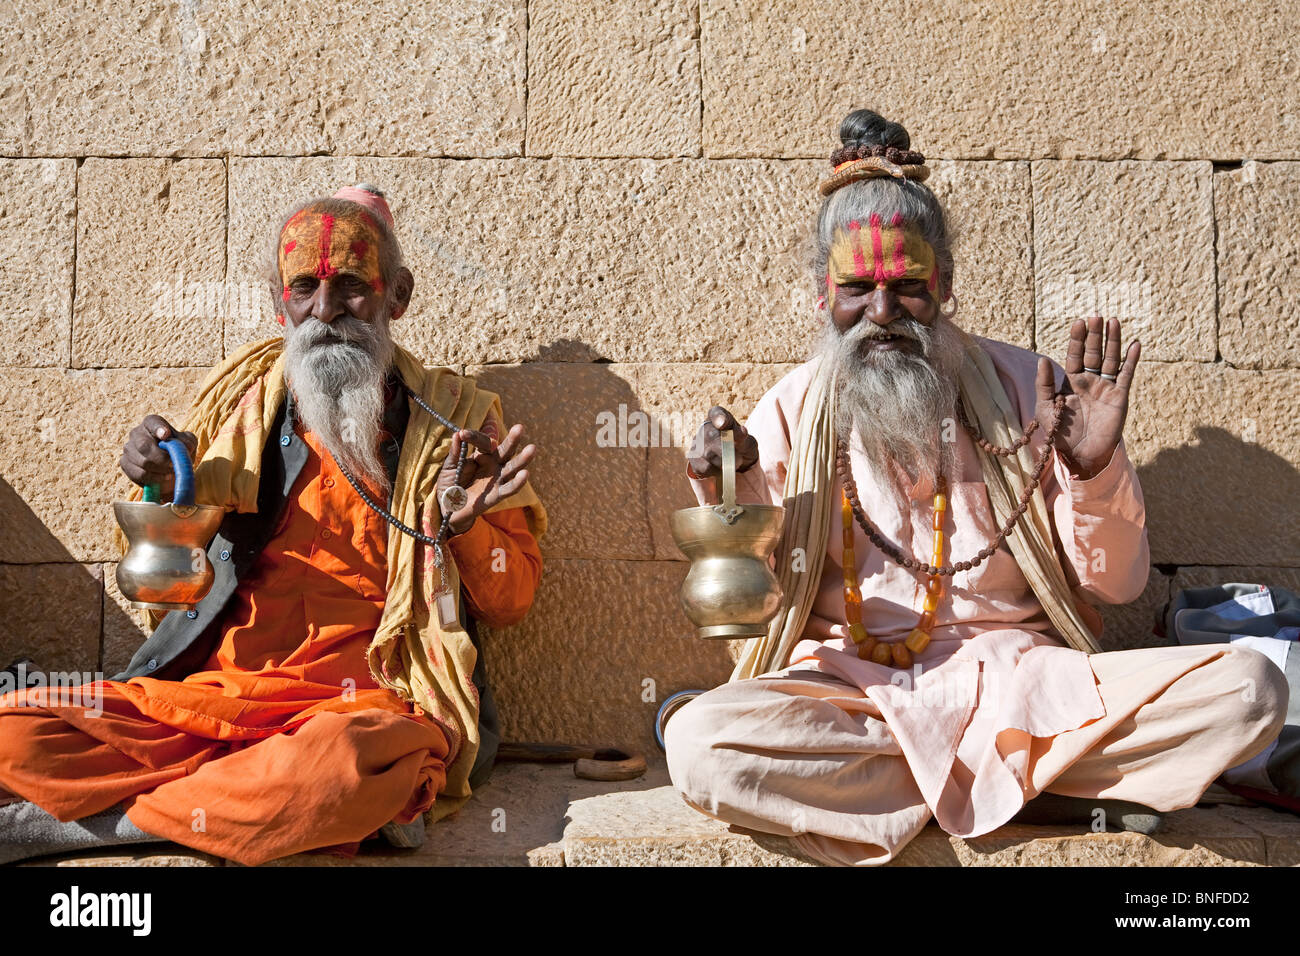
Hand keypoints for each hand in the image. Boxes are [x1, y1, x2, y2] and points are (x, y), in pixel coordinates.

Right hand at [119, 415, 198, 496]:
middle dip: (162, 458)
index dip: (158, 428)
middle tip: (174, 465)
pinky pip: (139, 474)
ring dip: (161, 470)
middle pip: (144, 446)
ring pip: (143, 462)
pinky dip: (155, 479)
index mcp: (152, 423)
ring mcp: (128, 448)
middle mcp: (136, 433)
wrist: (170, 470)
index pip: (152, 422)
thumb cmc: (179, 452)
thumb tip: (186, 447)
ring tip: (172, 472)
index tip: (167, 434)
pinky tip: (164, 478)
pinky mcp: (125, 463)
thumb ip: (188, 442)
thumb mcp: (188, 444)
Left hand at [434, 423, 537, 535]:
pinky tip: (524, 474)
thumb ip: (455, 452)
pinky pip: (509, 488)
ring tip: (532, 448)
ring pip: (512, 467)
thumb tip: (457, 433)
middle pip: (505, 450)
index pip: (484, 442)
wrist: (448, 507)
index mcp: (482, 455)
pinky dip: (517, 482)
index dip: (475, 437)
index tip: (464, 434)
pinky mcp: (497, 495)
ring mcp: (497, 479)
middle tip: (520, 428)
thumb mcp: (450, 466)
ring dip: (522, 459)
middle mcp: (493, 464)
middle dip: (513, 440)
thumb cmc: (449, 483)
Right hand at [686, 406, 759, 477]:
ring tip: (734, 464)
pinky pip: (704, 466)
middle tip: (739, 459)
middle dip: (726, 449)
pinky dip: (716, 470)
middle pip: (711, 435)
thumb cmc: (740, 448)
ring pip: (707, 453)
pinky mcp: (693, 460)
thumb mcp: (747, 441)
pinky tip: (721, 468)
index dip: (719, 417)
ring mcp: (696, 443)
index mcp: (719, 418)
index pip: (716, 413)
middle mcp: (704, 428)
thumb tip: (742, 432)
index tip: (723, 423)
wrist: (735, 465)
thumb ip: (743, 436)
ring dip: (724, 462)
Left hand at [1035, 316, 1140, 479]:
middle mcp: (1090, 380)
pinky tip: (1135, 344)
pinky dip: (1131, 360)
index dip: (1077, 339)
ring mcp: (1106, 387)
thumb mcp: (1045, 407)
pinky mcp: (1120, 396)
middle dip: (1094, 335)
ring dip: (1113, 341)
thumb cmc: (1060, 432)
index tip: (1078, 321)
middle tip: (1096, 316)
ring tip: (1114, 321)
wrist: (1080, 454)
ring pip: (1111, 359)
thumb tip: (1042, 358)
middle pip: (1094, 353)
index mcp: (1071, 381)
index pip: (1075, 355)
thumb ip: (1044, 384)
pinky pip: (1126, 375)